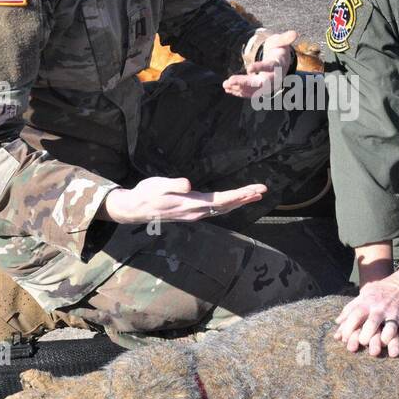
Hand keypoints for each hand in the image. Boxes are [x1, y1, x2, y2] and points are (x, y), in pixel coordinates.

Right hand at [103, 176, 265, 223]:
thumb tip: (188, 185)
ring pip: (223, 209)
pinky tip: (235, 201)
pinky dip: (230, 204)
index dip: (240, 195)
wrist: (136, 209)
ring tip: (255, 194)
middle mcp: (197, 212)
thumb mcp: (157, 186)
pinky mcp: (192, 212)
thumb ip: (174, 185)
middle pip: (227, 205)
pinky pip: (217, 209)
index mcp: (191, 204)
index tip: (255, 189)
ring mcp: (195, 214)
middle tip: (263, 189)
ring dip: (240, 201)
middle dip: (246, 197)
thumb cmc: (146, 194)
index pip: (222, 200)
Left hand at [222, 30, 296, 98]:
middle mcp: (274, 78)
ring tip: (225, 84)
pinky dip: (239, 91)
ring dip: (239, 88)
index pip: (270, 67)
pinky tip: (228, 89)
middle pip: (260, 83)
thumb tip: (295, 33)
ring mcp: (268, 86)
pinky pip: (250, 93)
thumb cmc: (278, 49)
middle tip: (230, 80)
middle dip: (244, 83)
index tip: (249, 68)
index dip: (260, 67)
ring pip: (254, 90)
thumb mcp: (280, 41)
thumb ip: (285, 38)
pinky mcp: (261, 89)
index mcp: (278, 65)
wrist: (281, 61)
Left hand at [333, 273, 398, 357]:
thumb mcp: (364, 295)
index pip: (355, 315)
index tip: (344, 339)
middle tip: (363, 343)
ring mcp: (394, 312)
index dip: (348, 328)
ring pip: (390, 328)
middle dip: (366, 336)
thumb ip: (350, 309)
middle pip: (372, 323)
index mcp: (368, 302)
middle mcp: (380, 308)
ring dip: (386, 338)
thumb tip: (336, 322)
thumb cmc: (380, 290)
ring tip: (382, 343)